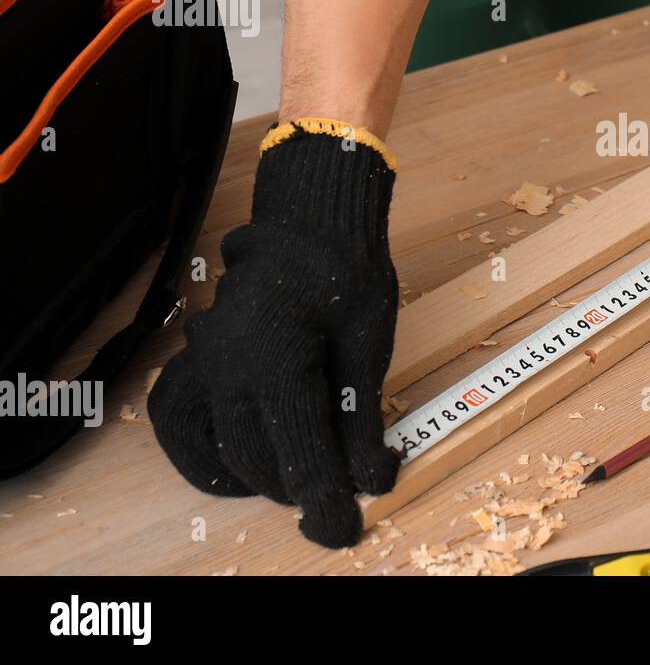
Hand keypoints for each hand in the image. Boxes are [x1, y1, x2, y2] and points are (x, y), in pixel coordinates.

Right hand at [149, 120, 400, 547]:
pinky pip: (176, 413)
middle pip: (253, 455)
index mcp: (277, 353)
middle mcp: (227, 360)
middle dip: (295, 490)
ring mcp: (201, 356)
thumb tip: (368, 478)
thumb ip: (360, 415)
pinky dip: (198, 448)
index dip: (324, 496)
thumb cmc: (346, 273)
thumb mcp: (369, 343)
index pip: (299, 449)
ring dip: (248, 475)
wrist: (311, 224)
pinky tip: (234, 462)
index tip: (343, 529)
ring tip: (290, 481)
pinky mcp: (193, 355)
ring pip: (207, 443)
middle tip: (333, 504)